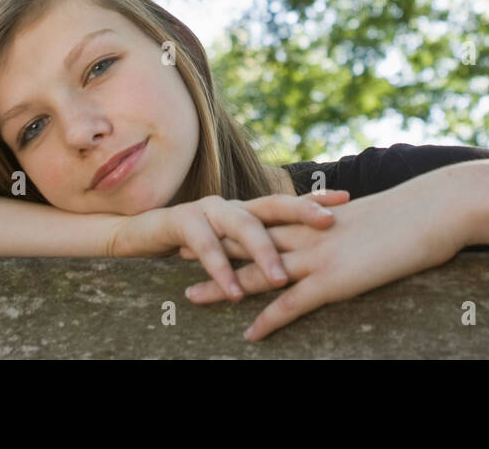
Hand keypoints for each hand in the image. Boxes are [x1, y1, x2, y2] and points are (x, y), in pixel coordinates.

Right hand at [108, 190, 350, 301]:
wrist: (138, 235)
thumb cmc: (192, 244)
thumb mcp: (229, 245)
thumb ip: (258, 246)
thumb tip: (303, 262)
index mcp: (249, 209)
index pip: (289, 201)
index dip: (317, 199)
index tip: (350, 200)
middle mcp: (234, 205)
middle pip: (273, 204)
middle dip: (302, 211)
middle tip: (329, 223)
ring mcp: (208, 211)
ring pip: (242, 226)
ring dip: (262, 253)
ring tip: (281, 279)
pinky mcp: (181, 223)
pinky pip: (206, 246)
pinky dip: (221, 270)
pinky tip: (234, 290)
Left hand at [182, 177, 465, 340]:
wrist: (433, 209)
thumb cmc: (413, 211)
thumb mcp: (372, 213)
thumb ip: (349, 222)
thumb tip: (346, 229)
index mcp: (316, 216)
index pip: (265, 219)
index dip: (232, 224)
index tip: (205, 225)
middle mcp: (309, 233)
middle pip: (248, 242)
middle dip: (212, 247)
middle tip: (176, 251)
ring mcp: (317, 256)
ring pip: (258, 273)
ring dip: (222, 286)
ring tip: (190, 297)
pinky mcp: (334, 280)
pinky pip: (291, 304)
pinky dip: (267, 320)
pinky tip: (248, 334)